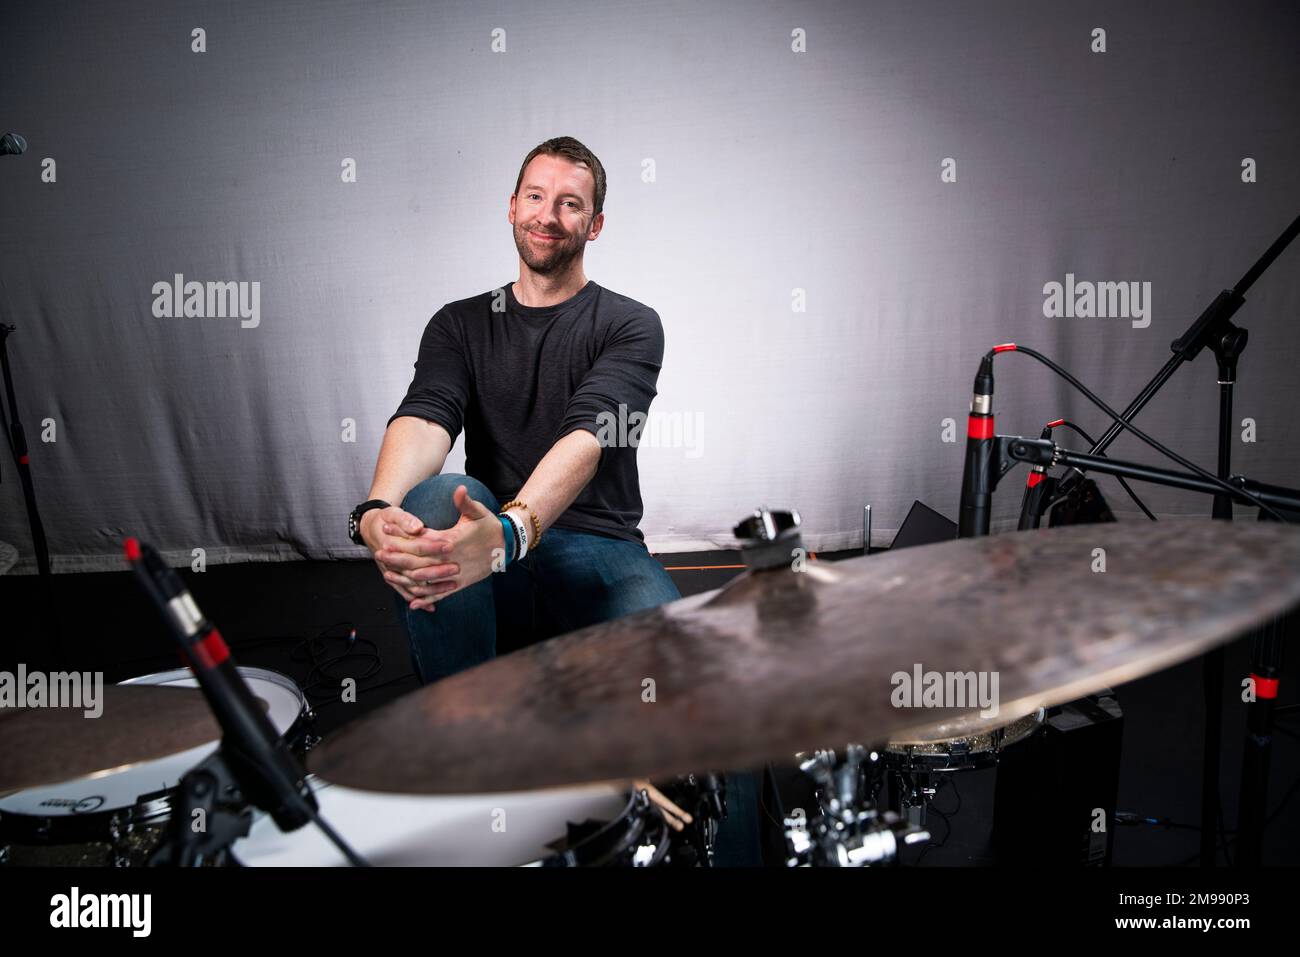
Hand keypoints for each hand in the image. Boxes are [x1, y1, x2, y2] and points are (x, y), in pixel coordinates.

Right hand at [361, 505, 458, 612]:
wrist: (372, 530)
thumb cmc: (387, 519)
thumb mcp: (394, 514)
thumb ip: (406, 520)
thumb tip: (418, 528)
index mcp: (392, 543)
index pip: (416, 547)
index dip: (433, 547)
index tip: (450, 545)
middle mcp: (391, 562)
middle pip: (416, 569)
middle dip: (437, 570)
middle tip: (456, 568)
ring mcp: (392, 573)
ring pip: (412, 585)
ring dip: (432, 588)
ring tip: (453, 586)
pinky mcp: (394, 580)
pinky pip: (406, 592)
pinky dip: (418, 601)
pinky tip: (432, 606)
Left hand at [396, 485, 505, 604]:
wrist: (507, 545)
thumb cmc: (490, 526)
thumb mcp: (479, 511)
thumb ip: (465, 502)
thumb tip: (459, 488)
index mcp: (452, 541)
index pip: (422, 540)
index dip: (402, 536)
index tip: (386, 529)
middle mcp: (451, 560)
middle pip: (419, 561)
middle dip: (397, 558)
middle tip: (378, 554)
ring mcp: (456, 574)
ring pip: (426, 580)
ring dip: (405, 578)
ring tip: (386, 575)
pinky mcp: (461, 584)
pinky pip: (440, 594)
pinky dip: (426, 599)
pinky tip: (412, 604)